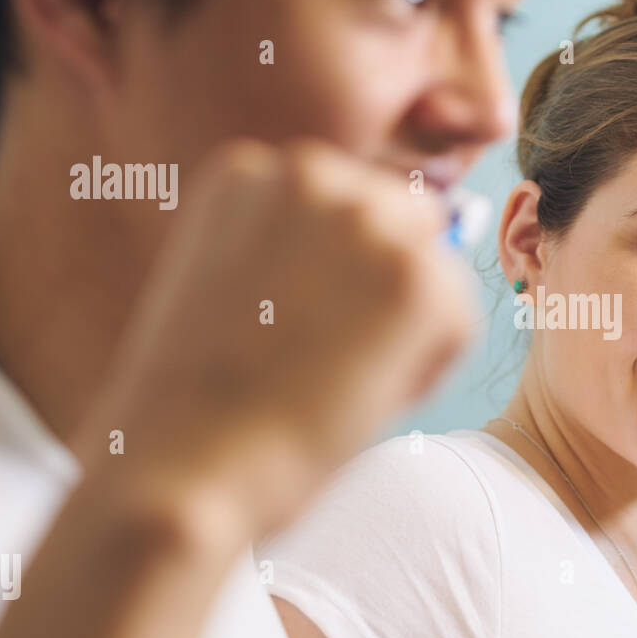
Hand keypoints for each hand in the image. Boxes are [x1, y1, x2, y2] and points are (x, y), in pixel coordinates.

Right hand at [73, 138, 477, 545]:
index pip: (342, 206)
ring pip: (433, 270)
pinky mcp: (415, 274)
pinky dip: (426, 369)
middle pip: (401, 221)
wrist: (178, 466)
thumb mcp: (225, 288)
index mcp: (249, 171)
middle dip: (382, 288)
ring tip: (333, 380)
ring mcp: (366, 218)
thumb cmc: (193, 404)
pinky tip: (356, 397)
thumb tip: (377, 259)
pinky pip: (458, 321)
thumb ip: (290, 253)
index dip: (333, 279)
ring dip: (405, 330)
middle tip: (323, 362)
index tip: (287, 332)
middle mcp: (308, 172)